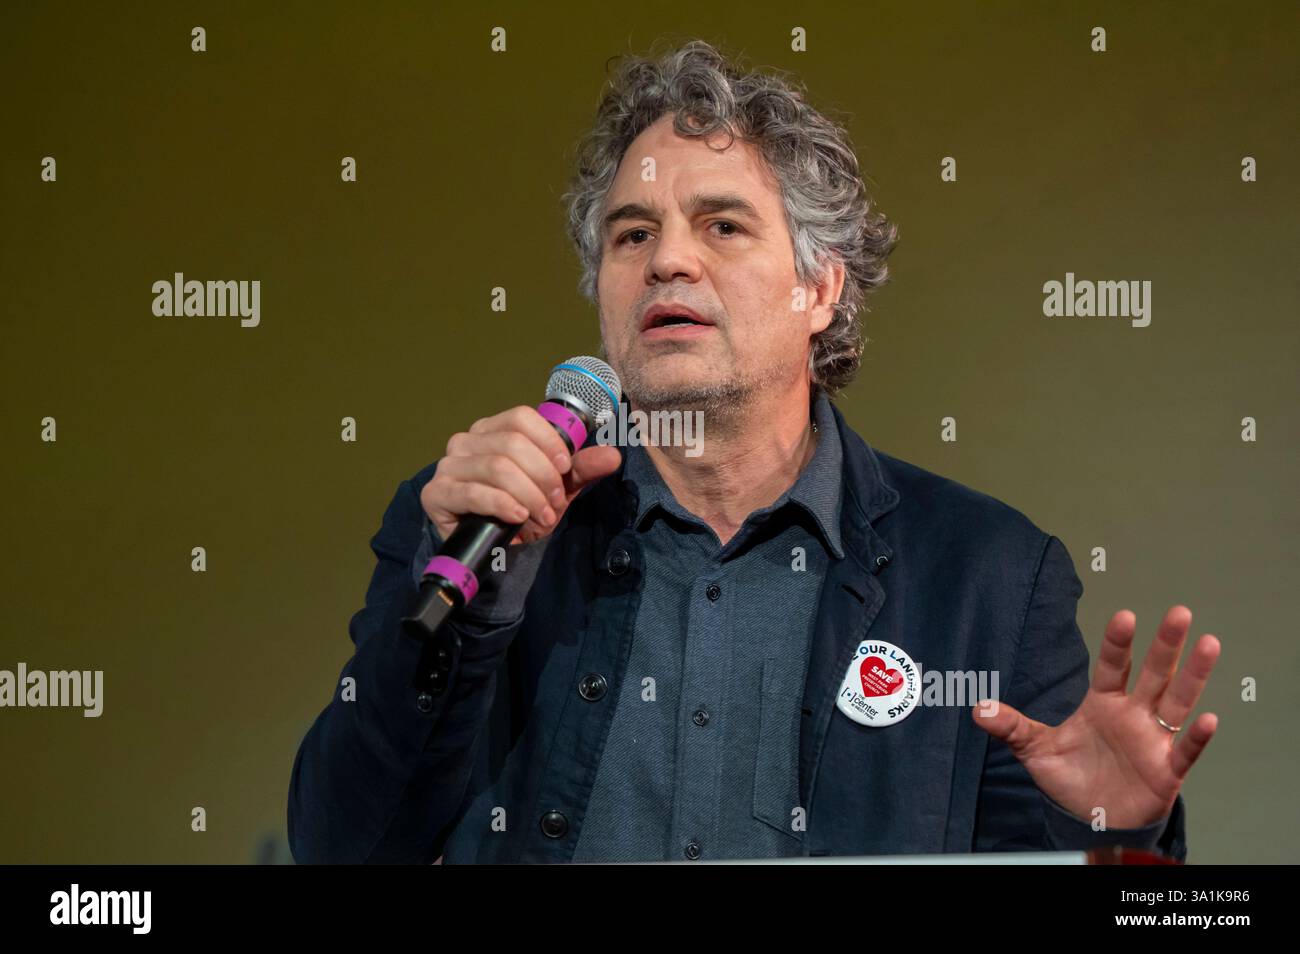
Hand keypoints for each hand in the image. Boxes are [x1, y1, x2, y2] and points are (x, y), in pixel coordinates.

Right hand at [419, 405, 621, 545]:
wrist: (491, 548)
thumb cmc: (521, 510)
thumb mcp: (557, 488)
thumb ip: (582, 469)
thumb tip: (613, 456)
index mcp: (493, 429)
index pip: (522, 418)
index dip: (549, 442)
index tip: (565, 469)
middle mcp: (467, 441)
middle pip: (512, 444)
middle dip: (543, 476)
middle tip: (555, 504)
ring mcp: (448, 466)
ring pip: (497, 467)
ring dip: (528, 495)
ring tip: (542, 516)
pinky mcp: (437, 493)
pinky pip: (474, 492)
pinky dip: (503, 505)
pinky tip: (518, 518)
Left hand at [972, 605, 1220, 828]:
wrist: (1090, 818)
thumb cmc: (1070, 777)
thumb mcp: (1035, 750)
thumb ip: (1011, 727)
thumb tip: (977, 709)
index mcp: (1103, 704)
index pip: (1111, 667)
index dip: (1117, 643)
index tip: (1124, 616)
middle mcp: (1133, 715)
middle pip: (1153, 673)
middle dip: (1166, 645)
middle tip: (1180, 613)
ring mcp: (1153, 740)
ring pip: (1178, 702)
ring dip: (1193, 676)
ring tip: (1209, 644)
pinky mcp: (1166, 770)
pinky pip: (1185, 750)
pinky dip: (1196, 737)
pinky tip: (1210, 719)